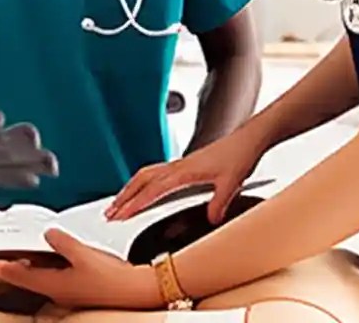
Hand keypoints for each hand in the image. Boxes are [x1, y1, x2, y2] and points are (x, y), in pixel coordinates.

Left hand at [0, 229, 161, 309]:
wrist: (136, 291)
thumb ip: (62, 243)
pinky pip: (41, 272)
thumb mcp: (84, 255)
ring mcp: (58, 287)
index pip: (7, 271)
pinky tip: (31, 256)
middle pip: (11, 275)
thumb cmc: (112, 279)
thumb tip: (48, 234)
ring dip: (8, 265)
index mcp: (48, 282)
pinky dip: (30, 265)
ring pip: (25, 274)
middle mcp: (49, 287)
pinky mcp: (69, 283)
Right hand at [105, 126, 264, 223]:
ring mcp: (180, 164)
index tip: (120, 215)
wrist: (249, 138)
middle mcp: (179, 166)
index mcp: (185, 170)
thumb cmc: (240, 155)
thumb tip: (211, 219)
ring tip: (118, 203)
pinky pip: (156, 173)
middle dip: (124, 197)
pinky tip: (143, 191)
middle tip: (109, 213)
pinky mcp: (185, 164)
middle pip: (142, 180)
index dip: (135, 203)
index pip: (153, 189)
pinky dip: (142, 183)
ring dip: (130, 189)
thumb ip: (219, 202)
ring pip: (146, 174)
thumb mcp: (233, 183)